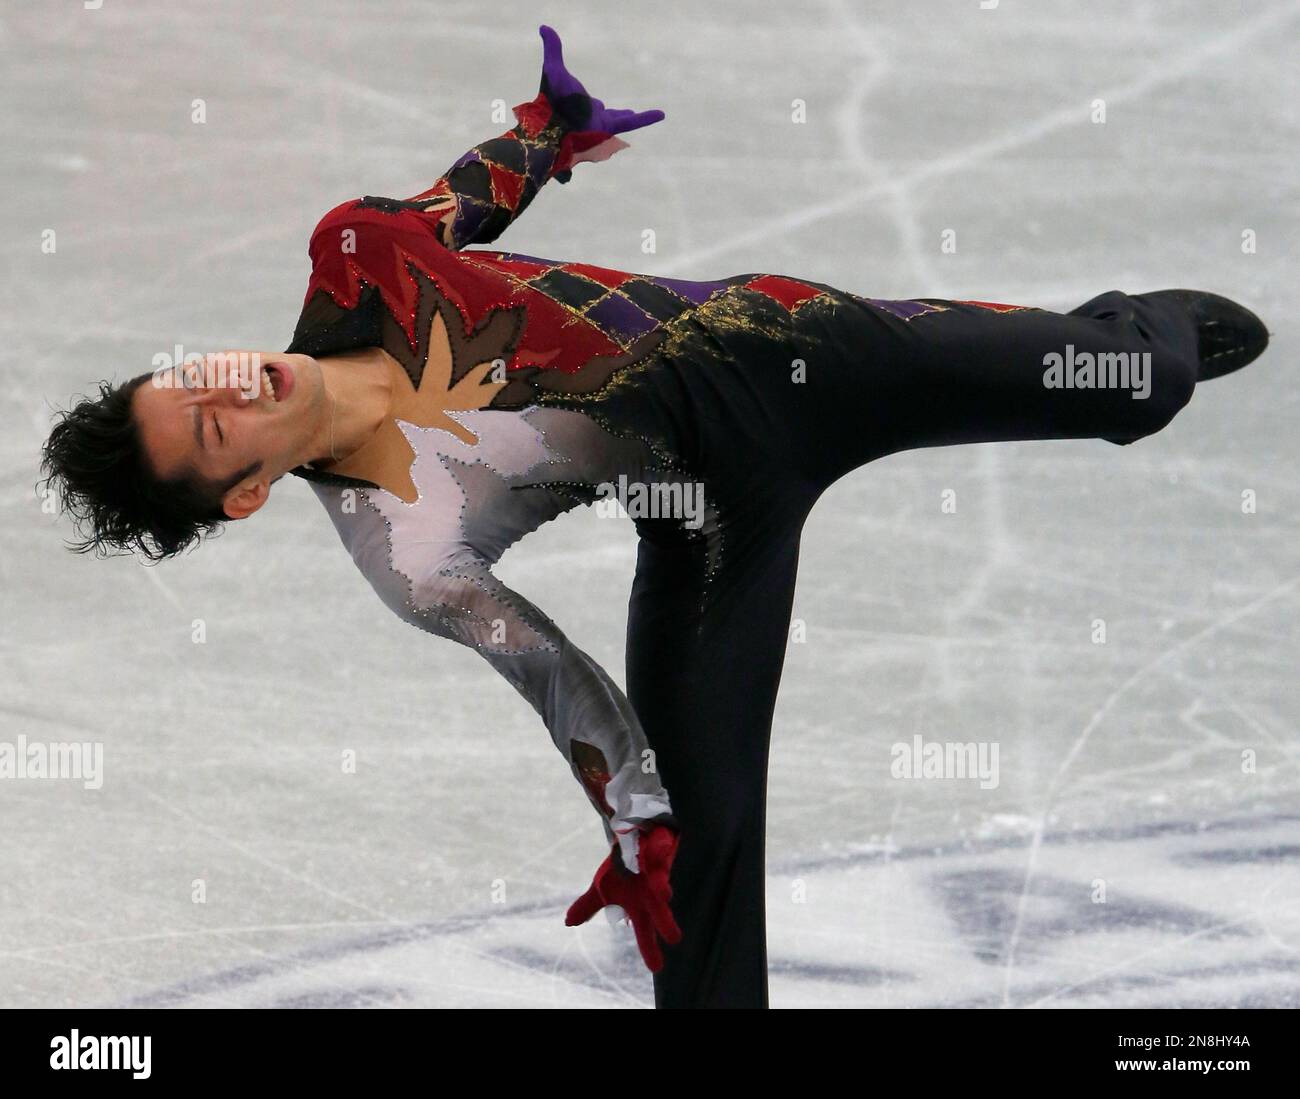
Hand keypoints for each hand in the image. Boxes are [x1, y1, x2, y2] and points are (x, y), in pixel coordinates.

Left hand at [538, 24, 664, 135]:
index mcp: (578, 106)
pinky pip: (631, 124)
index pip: (589, 104)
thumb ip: (553, 49)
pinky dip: (646, 118)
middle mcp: (589, 117)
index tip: (594, 103)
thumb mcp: (553, 70)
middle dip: (603, 115)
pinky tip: (661, 114)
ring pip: (617, 121)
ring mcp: (599, 125)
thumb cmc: (551, 99)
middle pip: (601, 115)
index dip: (589, 103)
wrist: (553, 123)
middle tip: (611, 115)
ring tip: (632, 116)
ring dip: (625, 119)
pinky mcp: (608, 128)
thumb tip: (544, 27)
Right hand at [565, 822, 681, 971]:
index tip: (656, 968)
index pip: (644, 931)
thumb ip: (587, 906)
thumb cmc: (624, 868)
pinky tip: (659, 851)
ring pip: (661, 877)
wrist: (636, 839)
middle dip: (665, 922)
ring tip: (663, 894)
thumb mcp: (603, 887)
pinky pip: (663, 846)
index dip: (649, 948)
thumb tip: (567, 923)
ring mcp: (659, 869)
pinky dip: (660, 849)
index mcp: (638, 904)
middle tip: (674, 939)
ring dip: (661, 884)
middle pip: (659, 910)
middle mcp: (651, 891)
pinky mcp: (664, 847)